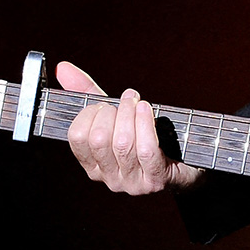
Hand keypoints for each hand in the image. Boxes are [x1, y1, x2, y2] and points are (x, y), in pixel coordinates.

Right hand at [56, 60, 199, 194]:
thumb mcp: (115, 115)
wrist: (186, 162)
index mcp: (93, 165)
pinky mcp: (155, 179)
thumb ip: (87, 93)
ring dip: (130, 114)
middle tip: (126, 101)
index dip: (89, 114)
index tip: (104, 104)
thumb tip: (62, 68)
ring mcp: (132, 181)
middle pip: (98, 140)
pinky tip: (146, 110)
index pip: (76, 137)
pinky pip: (146, 150)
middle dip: (112, 112)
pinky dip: (145, 124)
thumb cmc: (145, 135)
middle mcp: (109, 178)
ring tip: (137, 102)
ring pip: (122, 144)